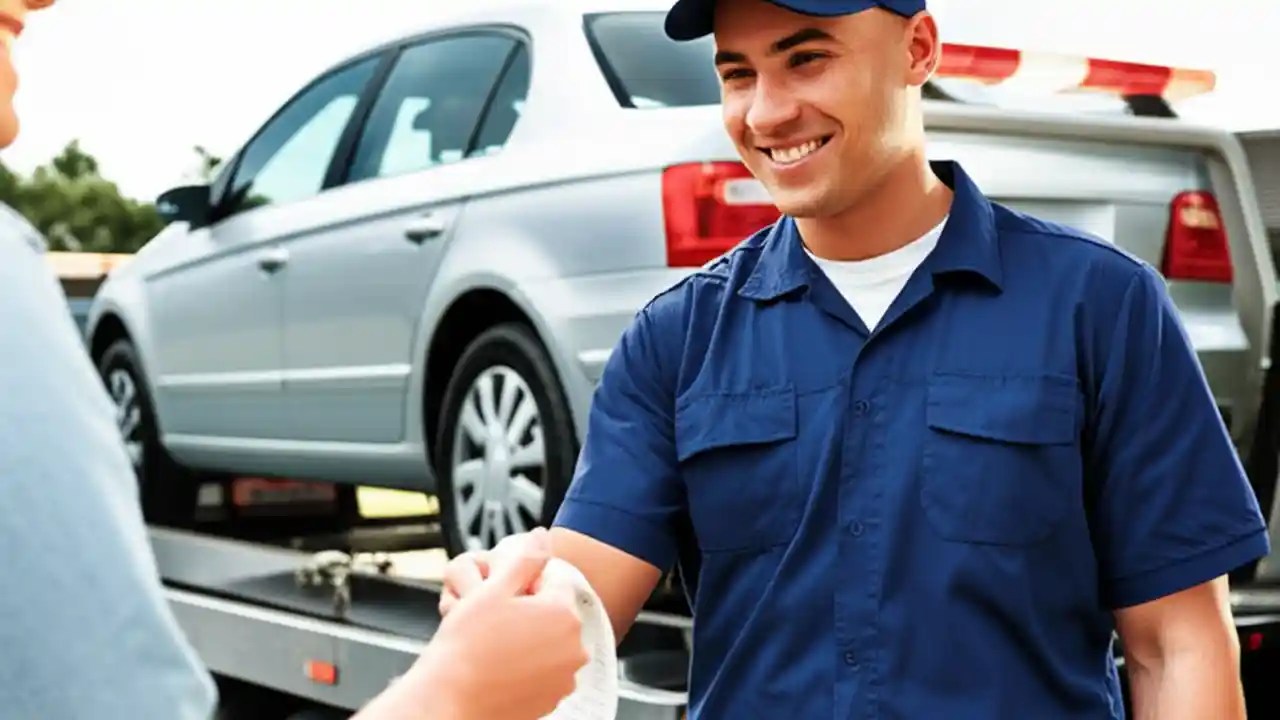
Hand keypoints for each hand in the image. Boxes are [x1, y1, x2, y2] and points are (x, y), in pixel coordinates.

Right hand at [353, 527, 587, 719]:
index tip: (501, 595)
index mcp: (563, 614)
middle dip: (530, 609)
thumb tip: (542, 536)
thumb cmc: (466, 647)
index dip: (524, 582)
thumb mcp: (493, 589)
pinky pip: (546, 669)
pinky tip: (501, 665)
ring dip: (531, 636)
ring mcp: (565, 676)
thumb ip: (525, 558)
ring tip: (496, 645)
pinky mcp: (553, 698)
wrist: (448, 701)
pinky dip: (529, 664)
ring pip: (551, 640)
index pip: (552, 578)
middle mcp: (574, 647)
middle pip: (555, 611)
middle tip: (495, 620)